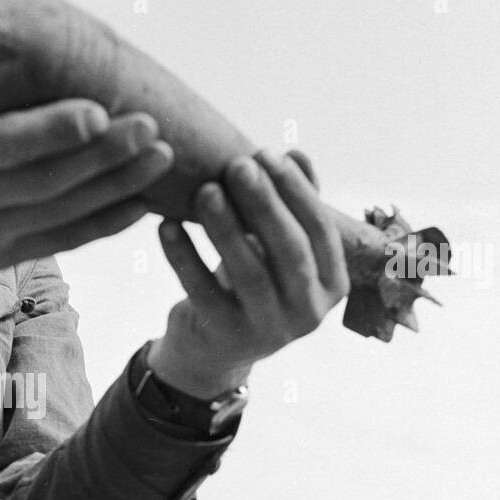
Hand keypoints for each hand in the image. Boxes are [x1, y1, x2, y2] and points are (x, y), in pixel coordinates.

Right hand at [0, 87, 172, 334]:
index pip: (3, 145)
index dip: (52, 132)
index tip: (96, 110)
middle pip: (46, 183)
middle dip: (103, 156)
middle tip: (151, 124)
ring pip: (64, 214)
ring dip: (118, 186)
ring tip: (163, 153)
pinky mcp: (7, 255)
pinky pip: (65, 240)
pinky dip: (106, 223)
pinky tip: (147, 201)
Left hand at [147, 148, 348, 395]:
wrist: (214, 347)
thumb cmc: (255, 281)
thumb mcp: (278, 246)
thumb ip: (291, 203)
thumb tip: (296, 153)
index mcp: (332, 284)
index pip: (319, 229)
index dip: (294, 190)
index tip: (266, 153)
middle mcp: (308, 313)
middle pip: (288, 250)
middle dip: (263, 203)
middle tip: (237, 165)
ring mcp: (268, 330)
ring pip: (248, 272)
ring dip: (224, 227)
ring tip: (204, 190)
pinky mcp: (225, 338)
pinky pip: (202, 291)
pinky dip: (183, 256)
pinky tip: (166, 226)